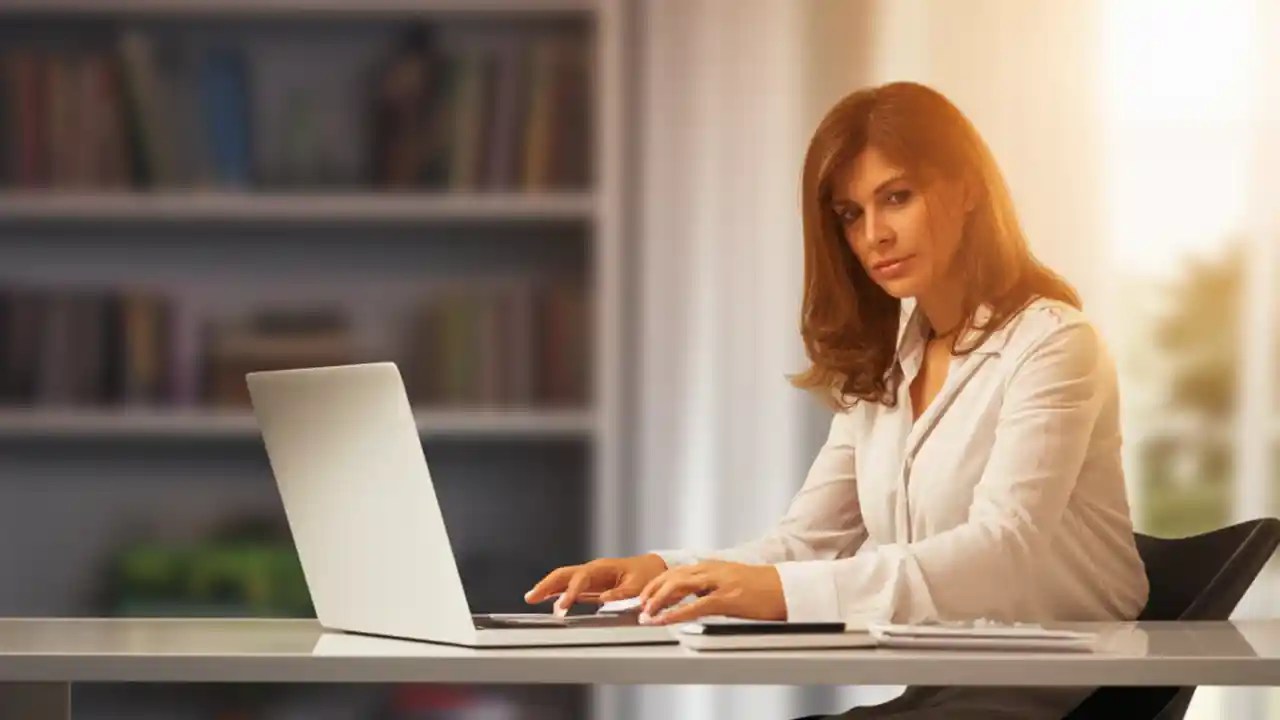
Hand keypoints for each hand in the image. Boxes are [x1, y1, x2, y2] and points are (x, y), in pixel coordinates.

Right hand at [525, 554, 668, 615]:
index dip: (569, 592)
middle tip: (531, 597)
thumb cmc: (645, 575)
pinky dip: (557, 591)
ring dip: (547, 587)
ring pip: (563, 578)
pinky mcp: (590, 584)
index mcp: (603, 568)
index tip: (561, 606)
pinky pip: (570, 585)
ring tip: (531, 597)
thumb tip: (603, 599)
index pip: (580, 578)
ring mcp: (590, 576)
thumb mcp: (638, 586)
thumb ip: (620, 593)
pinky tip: (548, 598)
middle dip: (547, 585)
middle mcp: (593, 570)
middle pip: (564, 574)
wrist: (651, 568)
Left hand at [636, 560, 786, 624]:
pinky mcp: (728, 598)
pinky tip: (667, 619)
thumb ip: (710, 587)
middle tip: (640, 607)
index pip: (675, 572)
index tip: (644, 596)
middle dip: (651, 591)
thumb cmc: (762, 589)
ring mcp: (719, 583)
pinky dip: (677, 613)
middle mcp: (712, 570)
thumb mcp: (731, 582)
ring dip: (659, 600)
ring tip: (647, 613)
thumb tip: (691, 599)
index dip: (656, 584)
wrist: (786, 588)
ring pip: (679, 586)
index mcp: (711, 567)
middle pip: (672, 577)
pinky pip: (696, 606)